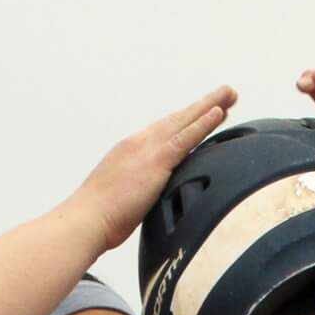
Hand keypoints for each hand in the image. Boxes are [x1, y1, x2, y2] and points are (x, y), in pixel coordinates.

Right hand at [61, 86, 237, 252]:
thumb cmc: (97, 220)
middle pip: (176, 120)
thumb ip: (136, 194)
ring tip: (230, 93)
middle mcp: (138, 145)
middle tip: (225, 93)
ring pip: (184, 122)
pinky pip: (185, 138)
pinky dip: (203, 123)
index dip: (184, 121)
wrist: (85, 222)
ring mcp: (146, 151)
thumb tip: (144, 204)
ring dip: (210, 105)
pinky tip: (220, 112)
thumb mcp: (119, 200)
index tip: (202, 112)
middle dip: (201, 106)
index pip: (162, 132)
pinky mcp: (155, 162)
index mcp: (128, 153)